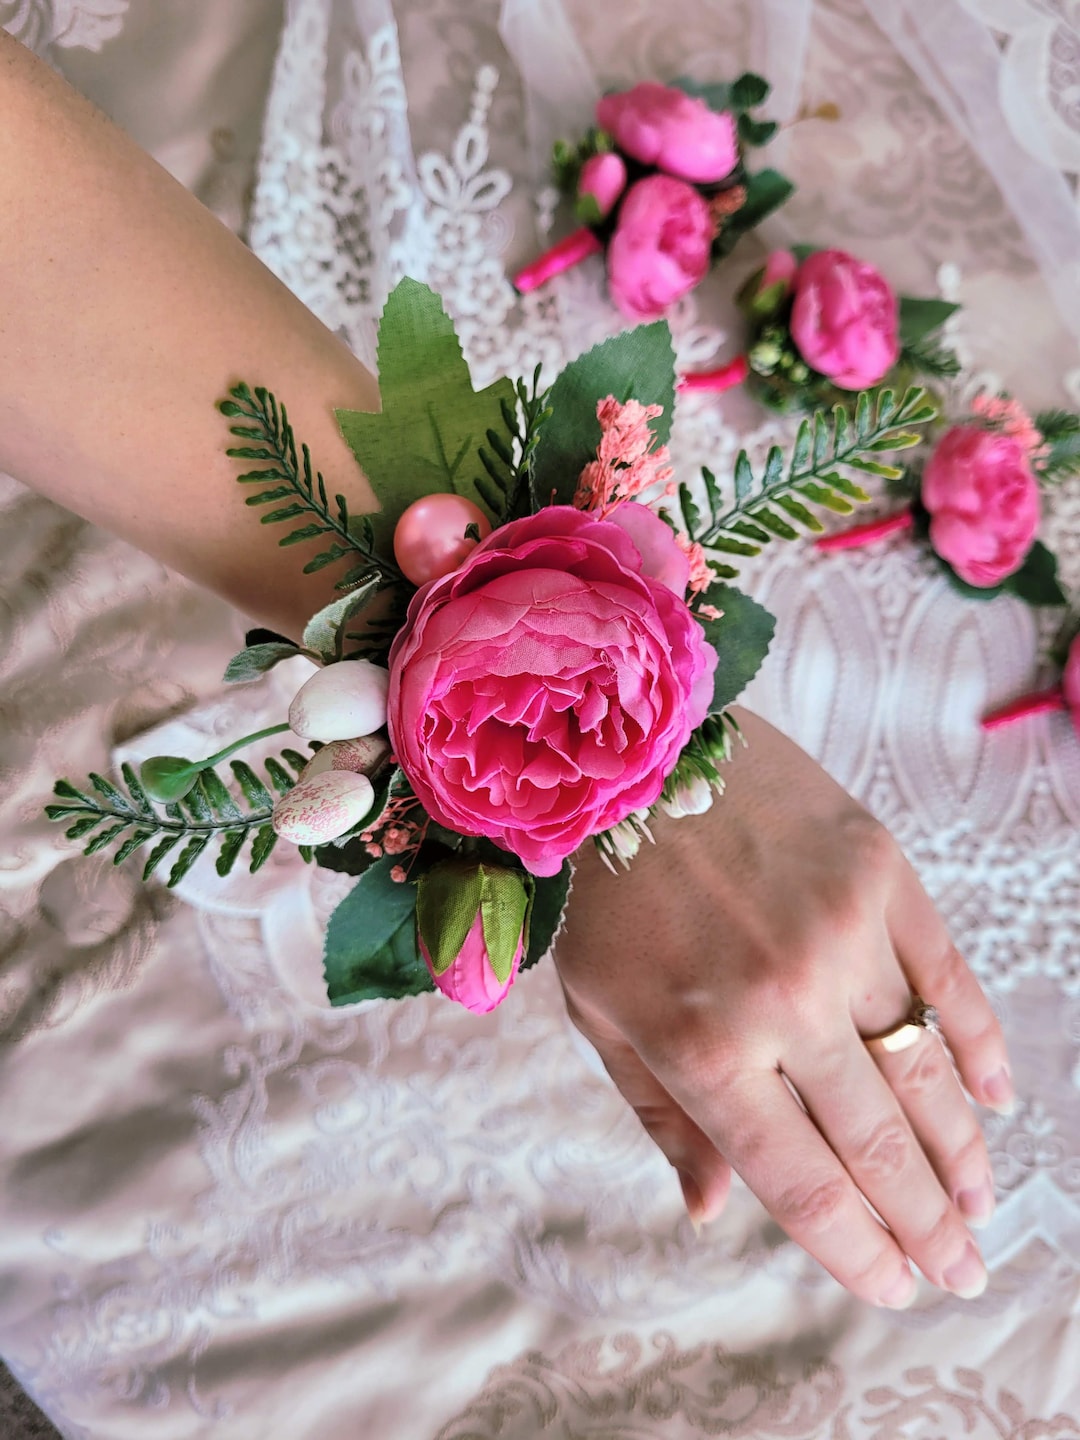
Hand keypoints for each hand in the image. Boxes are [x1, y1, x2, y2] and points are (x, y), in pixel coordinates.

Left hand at [555, 708, 1012, 1307]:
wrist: (623, 744)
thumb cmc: (598, 886)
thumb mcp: (596, 1010)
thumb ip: (660, 1114)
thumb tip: (712, 1208)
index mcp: (702, 1047)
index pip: (803, 1182)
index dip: (857, 1252)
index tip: (895, 1290)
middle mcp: (783, 1003)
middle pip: (877, 1145)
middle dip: (926, 1224)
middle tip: (962, 1273)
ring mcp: (842, 935)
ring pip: (924, 1073)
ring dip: (960, 1152)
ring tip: (980, 1205)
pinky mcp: (881, 874)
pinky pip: (950, 980)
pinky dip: (978, 1046)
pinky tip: (993, 1098)